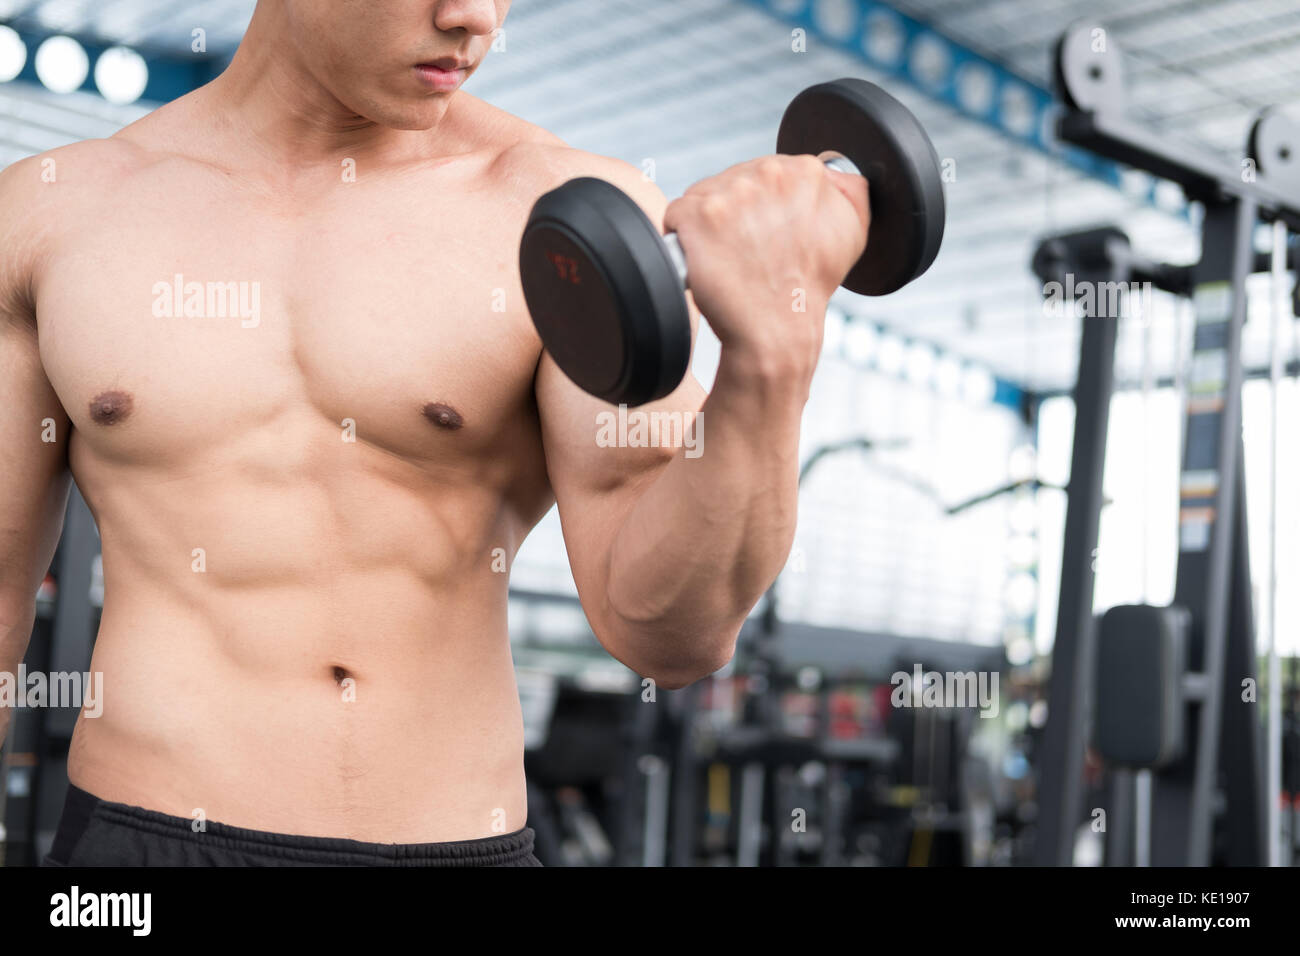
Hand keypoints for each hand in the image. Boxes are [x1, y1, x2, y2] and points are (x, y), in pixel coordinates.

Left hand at [663, 155, 868, 383]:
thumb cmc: (807, 289)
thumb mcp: (851, 233)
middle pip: (734, 180)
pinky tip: (707, 259)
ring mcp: (731, 192)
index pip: (767, 173)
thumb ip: (848, 191)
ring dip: (710, 224)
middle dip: (737, 213)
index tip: (769, 234)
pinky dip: (685, 237)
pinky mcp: (698, 214)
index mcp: (806, 172)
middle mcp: (769, 173)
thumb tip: (832, 170)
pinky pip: (677, 214)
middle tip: (750, 249)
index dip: (764, 207)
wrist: (777, 331)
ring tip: (730, 256)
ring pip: (705, 196)